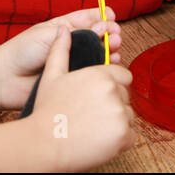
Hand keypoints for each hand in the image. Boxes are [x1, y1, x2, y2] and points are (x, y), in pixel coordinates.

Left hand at [0, 8, 122, 110]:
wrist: (6, 79)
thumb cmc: (23, 51)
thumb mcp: (50, 34)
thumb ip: (78, 32)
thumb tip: (104, 28)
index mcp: (65, 27)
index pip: (90, 17)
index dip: (104, 16)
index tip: (112, 17)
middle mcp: (73, 44)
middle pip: (99, 35)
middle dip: (110, 33)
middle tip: (115, 36)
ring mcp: (74, 61)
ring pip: (99, 54)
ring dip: (110, 50)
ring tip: (114, 49)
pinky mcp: (74, 79)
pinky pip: (93, 72)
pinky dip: (104, 67)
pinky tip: (110, 64)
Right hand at [20, 26, 134, 170]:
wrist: (43, 144)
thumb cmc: (47, 110)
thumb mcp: (52, 76)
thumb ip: (61, 51)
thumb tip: (63, 30)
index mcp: (101, 75)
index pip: (123, 76)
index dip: (112, 87)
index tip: (99, 98)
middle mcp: (113, 91)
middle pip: (125, 97)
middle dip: (113, 106)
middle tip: (92, 117)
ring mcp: (119, 113)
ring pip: (129, 117)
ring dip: (117, 124)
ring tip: (94, 129)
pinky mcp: (123, 135)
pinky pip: (131, 136)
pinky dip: (119, 140)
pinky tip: (100, 141)